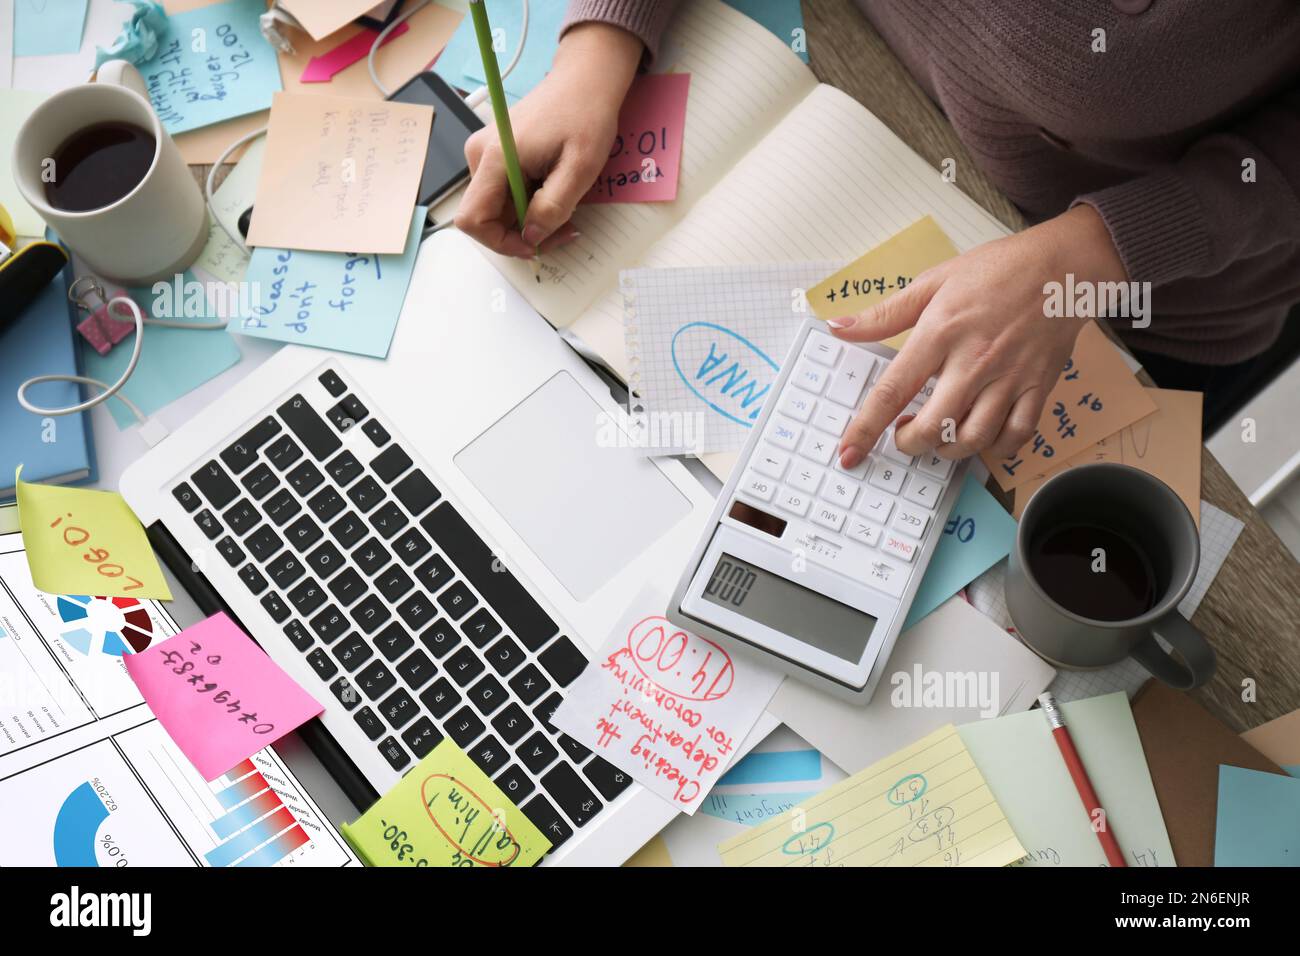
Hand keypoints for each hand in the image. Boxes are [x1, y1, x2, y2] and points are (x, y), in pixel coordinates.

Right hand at [455, 23, 643, 256]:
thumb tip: (531, 237)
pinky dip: (528, 204)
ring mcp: (485, 155)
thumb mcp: (580, 169)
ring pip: (497, 209)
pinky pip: (504, 194)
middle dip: (522, 234)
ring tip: (564, 209)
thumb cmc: (584, 115)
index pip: (472, 220)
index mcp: (495, 158)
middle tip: (563, 230)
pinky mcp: (495, 155)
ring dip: (529, 220)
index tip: (534, 246)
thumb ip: (553, 207)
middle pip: (486, 218)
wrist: (584, 82)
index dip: (501, 242)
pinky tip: (553, 193)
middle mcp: (480, 156)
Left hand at [829, 204, 1128, 467]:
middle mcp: (974, 360)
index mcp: (941, 332)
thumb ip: (885, 313)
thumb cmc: (998, 270)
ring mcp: (1009, 377)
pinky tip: (981, 437)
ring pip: (974, 438)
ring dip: (948, 449)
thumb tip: (839, 327)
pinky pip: (1016, 434)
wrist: (1063, 265)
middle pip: (934, 426)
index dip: (866, 428)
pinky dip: (995, 448)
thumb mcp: (933, 281)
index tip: (849, 451)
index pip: (893, 389)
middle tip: (904, 436)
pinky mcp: (1038, 387)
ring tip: (939, 437)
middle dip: (910, 444)